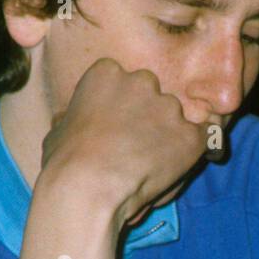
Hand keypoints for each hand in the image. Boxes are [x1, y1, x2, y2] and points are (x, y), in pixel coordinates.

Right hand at [37, 58, 210, 228]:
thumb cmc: (66, 161)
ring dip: (168, 135)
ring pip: (175, 116)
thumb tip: (71, 121)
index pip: (123, 78)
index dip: (122, 102)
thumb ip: (77, 116)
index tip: (116, 123)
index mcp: (107, 72)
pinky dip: (189, 153)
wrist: (89, 186)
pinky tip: (171, 168)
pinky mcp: (190, 135)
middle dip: (148, 113)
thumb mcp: (59, 128)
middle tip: (137, 143)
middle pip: (153, 92)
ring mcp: (169, 107)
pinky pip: (199, 139)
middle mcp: (142, 81)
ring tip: (151, 162)